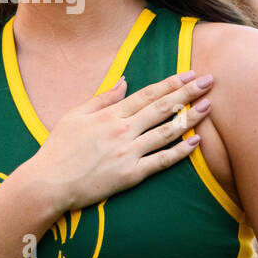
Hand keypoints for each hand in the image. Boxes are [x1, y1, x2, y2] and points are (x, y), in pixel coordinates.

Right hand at [21, 70, 214, 216]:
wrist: (49, 183)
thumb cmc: (58, 149)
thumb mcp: (74, 115)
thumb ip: (102, 98)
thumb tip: (124, 81)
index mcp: (109, 115)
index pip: (147, 94)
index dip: (171, 83)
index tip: (190, 74)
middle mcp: (122, 130)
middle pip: (162, 108)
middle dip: (188, 93)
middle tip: (209, 81)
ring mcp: (128, 153)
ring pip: (166, 132)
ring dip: (190, 118)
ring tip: (208, 106)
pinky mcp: (130, 175)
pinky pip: (161, 162)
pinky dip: (180, 152)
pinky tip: (195, 142)